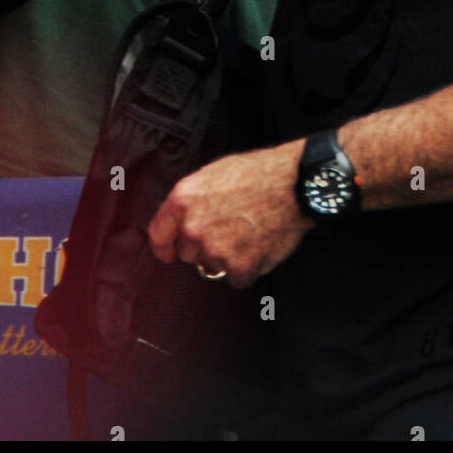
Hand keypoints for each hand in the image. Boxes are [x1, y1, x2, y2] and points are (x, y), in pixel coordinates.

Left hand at [148, 141, 311, 288]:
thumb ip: (191, 201)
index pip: (159, 234)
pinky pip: (236, 278)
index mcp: (184, 200)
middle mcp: (194, 227)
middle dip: (204, 246)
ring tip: (248, 233)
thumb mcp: (213, 174)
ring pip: (213, 266)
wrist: (294, 184)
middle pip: (188, 254)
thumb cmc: (258, 174)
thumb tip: (180, 221)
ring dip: (228, 256)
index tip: (168, 253)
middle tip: (229, 228)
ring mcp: (216, 249)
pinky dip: (248, 267)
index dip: (164, 246)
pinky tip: (259, 244)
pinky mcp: (240, 266)